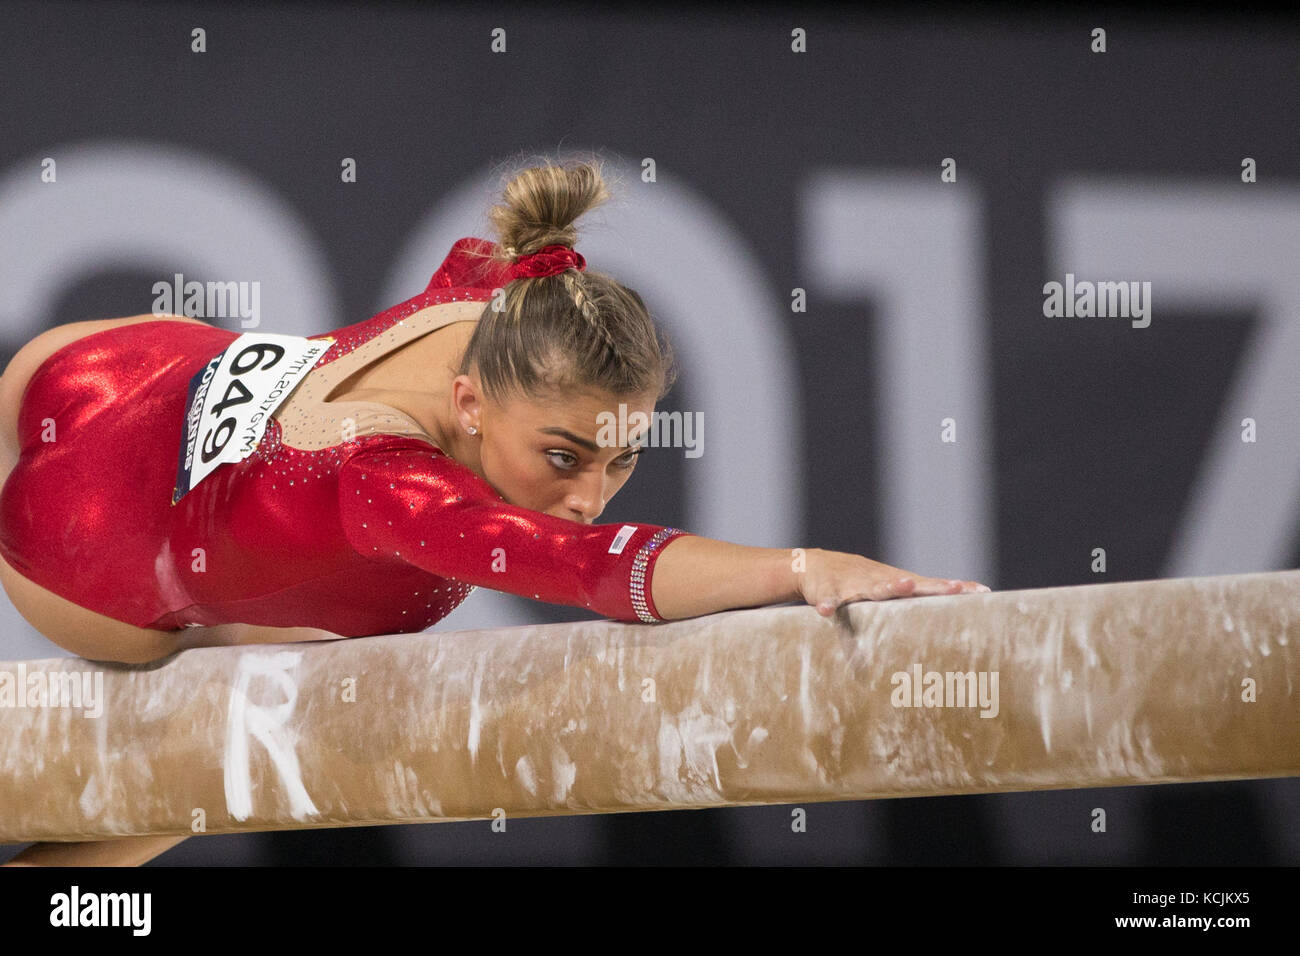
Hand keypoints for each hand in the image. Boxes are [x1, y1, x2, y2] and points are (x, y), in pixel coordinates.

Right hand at [795, 549, 989, 616]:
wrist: (815, 565)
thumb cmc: (863, 581)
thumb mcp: (894, 586)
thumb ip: (925, 592)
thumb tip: (966, 597)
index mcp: (895, 583)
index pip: (931, 586)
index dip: (953, 590)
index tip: (980, 593)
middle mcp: (879, 581)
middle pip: (909, 584)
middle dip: (934, 587)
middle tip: (953, 588)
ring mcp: (854, 584)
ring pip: (873, 587)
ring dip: (889, 587)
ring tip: (904, 585)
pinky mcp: (829, 590)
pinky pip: (829, 599)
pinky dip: (828, 604)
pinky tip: (826, 611)